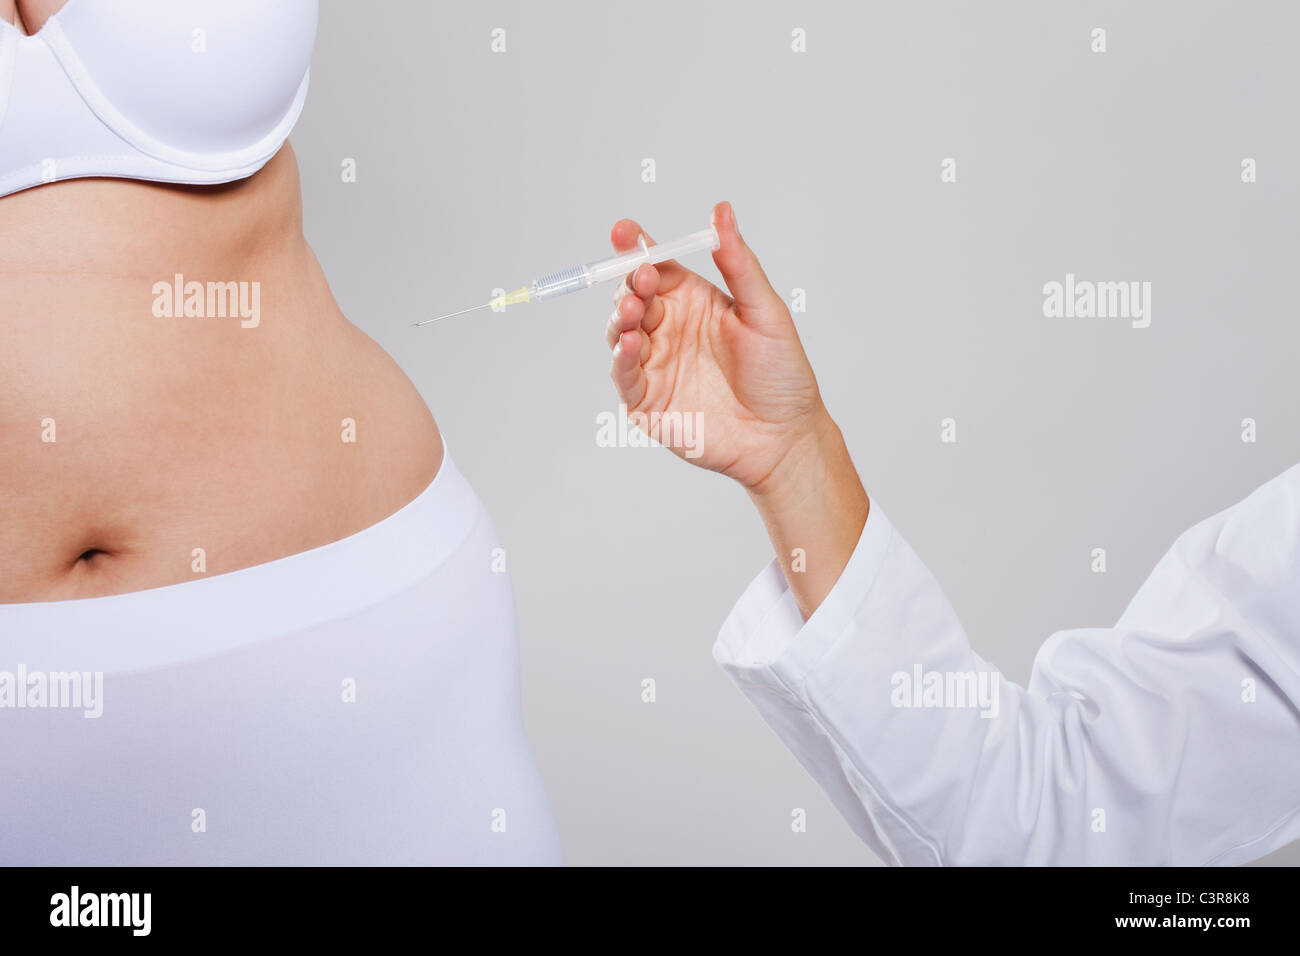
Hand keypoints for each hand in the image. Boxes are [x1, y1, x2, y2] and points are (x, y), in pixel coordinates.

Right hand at [605, 201, 825, 492]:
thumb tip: (722, 210)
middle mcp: (669, 329)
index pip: (656, 266)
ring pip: (619, 331)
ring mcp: (656, 364)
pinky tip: (629, 343)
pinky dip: (620, 357)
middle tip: (641, 279)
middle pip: (632, 295)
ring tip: (632, 309)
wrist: (784, 437)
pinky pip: (623, 375)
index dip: (638, 247)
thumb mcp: (765, 311)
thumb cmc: (782, 375)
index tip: (626, 231)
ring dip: (619, 316)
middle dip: (628, 283)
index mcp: (693, 302)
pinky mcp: (647, 401)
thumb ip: (739, 263)